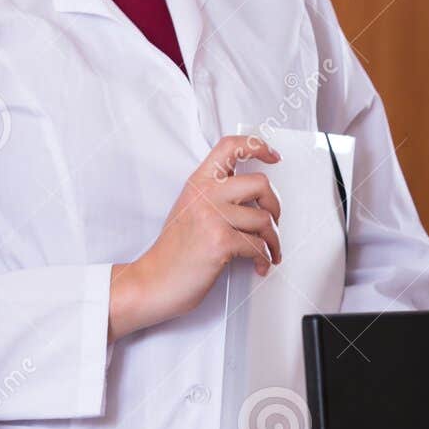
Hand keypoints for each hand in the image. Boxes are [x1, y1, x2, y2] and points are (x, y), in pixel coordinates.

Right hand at [109, 135, 281, 339]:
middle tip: (273, 219)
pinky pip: (259, 245)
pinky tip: (259, 263)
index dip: (257, 146)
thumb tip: (252, 195)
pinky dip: (265, 258)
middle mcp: (205, 195)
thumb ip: (215, 195)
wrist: (153, 282)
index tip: (272, 156)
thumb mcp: (189, 211)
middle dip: (275, 206)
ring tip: (268, 250)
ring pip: (265, 219)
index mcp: (197, 183)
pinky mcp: (220, 241)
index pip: (230, 147)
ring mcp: (212, 217)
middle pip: (260, 183)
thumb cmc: (172, 253)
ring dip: (273, 240)